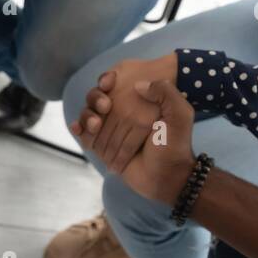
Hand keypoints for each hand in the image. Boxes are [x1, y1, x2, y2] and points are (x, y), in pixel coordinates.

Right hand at [73, 53, 177, 172]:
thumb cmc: (175, 147)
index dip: (108, 80)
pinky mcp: (101, 146)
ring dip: (87, 116)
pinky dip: (78, 129)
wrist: (167, 176)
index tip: (109, 82)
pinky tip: (77, 128)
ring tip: (96, 124)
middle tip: (106, 107)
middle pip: (99, 99)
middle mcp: (124, 115)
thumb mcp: (180, 115)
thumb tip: (139, 84)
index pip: (116, 85)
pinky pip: (85, 134)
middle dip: (96, 100)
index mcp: (140, 103)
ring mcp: (110, 131)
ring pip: (89, 115)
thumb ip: (166, 93)